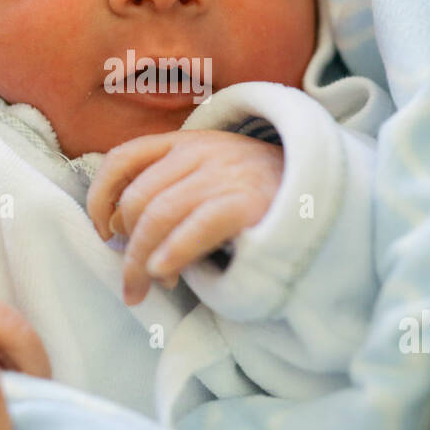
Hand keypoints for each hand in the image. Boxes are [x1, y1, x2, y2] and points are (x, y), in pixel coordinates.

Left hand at [86, 131, 283, 305]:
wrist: (327, 193)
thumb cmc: (262, 195)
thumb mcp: (213, 177)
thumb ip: (170, 190)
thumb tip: (117, 228)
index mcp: (189, 142)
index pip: (125, 157)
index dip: (101, 196)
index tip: (102, 231)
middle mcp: (204, 151)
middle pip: (139, 198)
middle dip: (127, 247)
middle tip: (132, 283)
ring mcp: (226, 173)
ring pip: (159, 215)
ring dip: (142, 260)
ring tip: (147, 288)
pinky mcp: (248, 201)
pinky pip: (195, 227)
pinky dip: (172, 253)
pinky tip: (165, 273)